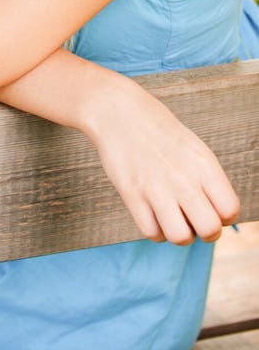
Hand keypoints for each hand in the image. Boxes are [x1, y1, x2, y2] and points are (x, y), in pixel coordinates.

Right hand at [85, 77, 240, 244]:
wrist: (119, 112)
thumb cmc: (159, 132)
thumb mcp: (193, 148)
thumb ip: (208, 181)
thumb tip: (218, 215)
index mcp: (203, 164)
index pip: (230, 210)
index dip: (224, 217)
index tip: (212, 209)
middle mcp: (182, 177)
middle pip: (210, 229)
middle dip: (206, 231)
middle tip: (195, 220)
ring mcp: (155, 187)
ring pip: (180, 237)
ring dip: (179, 233)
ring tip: (173, 217)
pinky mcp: (131, 194)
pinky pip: (151, 232)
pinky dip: (155, 230)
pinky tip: (153, 213)